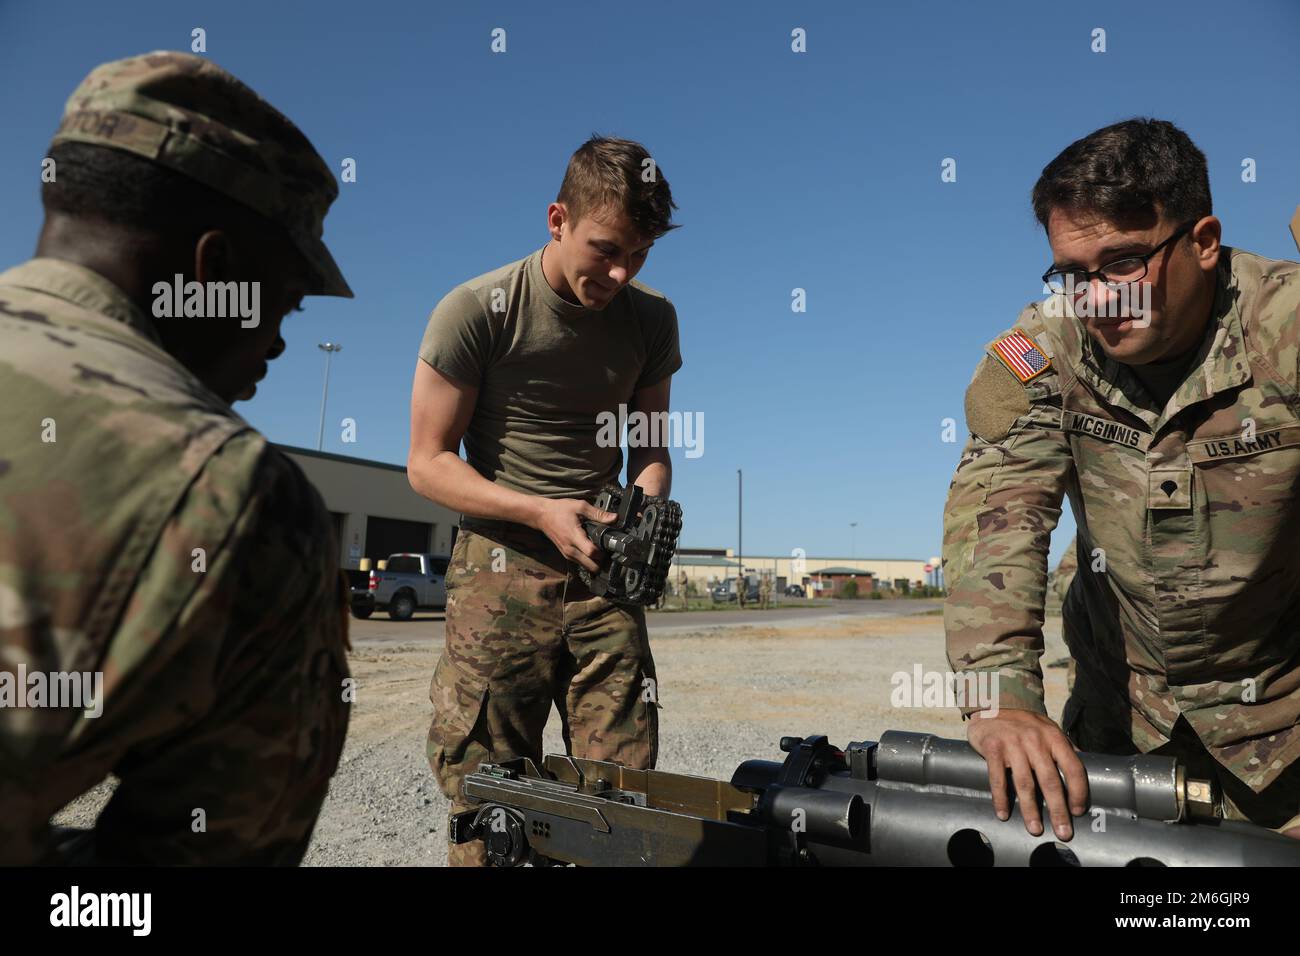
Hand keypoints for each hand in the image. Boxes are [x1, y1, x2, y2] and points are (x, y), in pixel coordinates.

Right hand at [532, 498, 616, 572]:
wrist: (541, 515)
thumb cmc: (559, 510)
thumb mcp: (579, 507)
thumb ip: (598, 514)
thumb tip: (614, 518)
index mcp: (574, 537)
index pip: (591, 553)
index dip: (603, 552)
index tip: (610, 546)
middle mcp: (570, 549)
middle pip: (591, 566)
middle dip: (602, 561)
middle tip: (608, 551)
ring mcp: (567, 554)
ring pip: (586, 566)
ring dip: (595, 562)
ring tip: (601, 550)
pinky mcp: (566, 555)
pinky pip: (580, 563)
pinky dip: (588, 560)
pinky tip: (592, 550)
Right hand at [967, 709, 1088, 839]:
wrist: (993, 703)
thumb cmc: (1025, 723)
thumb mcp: (1049, 729)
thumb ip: (1066, 749)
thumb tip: (1089, 769)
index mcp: (1054, 737)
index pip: (1073, 768)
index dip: (1078, 792)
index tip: (1078, 811)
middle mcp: (1035, 740)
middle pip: (1050, 781)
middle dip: (1058, 810)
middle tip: (1063, 832)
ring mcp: (1013, 744)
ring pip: (1024, 783)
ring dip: (1030, 810)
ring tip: (1035, 829)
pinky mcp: (993, 748)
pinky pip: (998, 778)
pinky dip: (1000, 798)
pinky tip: (1003, 814)